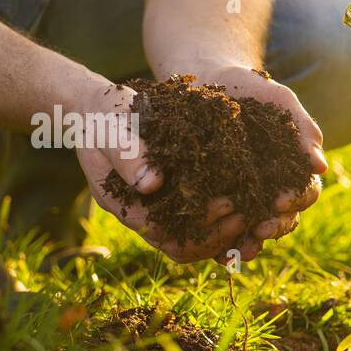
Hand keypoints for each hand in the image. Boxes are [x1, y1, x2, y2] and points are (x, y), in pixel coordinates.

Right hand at [72, 79, 250, 262]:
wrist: (100, 107)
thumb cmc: (102, 115)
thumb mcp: (109, 129)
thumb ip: (126, 154)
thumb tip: (152, 184)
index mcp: (122, 204)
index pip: (161, 232)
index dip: (196, 225)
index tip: (228, 203)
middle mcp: (140, 213)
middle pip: (179, 244)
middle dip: (215, 235)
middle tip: (246, 214)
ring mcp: (155, 206)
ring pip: (190, 238)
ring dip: (221, 234)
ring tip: (250, 214)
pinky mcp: (170, 193)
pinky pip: (197, 216)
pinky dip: (220, 217)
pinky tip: (245, 202)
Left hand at [187, 63, 326, 262]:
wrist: (209, 82)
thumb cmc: (252, 90)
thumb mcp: (279, 102)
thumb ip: (303, 130)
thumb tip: (321, 166)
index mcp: (293, 169)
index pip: (305, 192)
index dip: (297, 200)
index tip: (281, 201)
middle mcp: (273, 188)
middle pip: (284, 218)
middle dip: (276, 226)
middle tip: (262, 229)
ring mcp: (246, 197)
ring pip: (256, 229)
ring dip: (252, 243)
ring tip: (241, 249)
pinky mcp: (218, 201)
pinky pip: (225, 229)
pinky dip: (224, 245)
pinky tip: (218, 255)